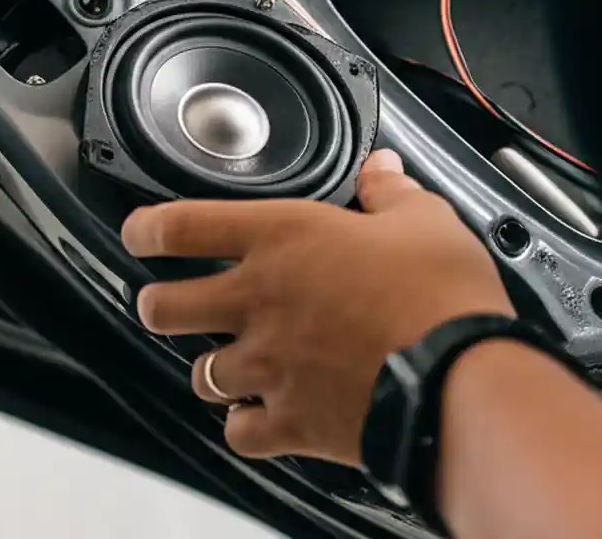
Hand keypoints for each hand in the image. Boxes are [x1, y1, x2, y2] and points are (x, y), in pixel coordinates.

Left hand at [121, 150, 513, 465]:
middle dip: (159, 305)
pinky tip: (264, 415)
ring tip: (234, 364)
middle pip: (163, 307)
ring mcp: (267, 366)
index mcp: (282, 238)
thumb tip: (382, 169)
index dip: (145, 229)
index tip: (139, 233)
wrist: (462, 383)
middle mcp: (259, 301)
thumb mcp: (425, 223)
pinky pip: (239, 432)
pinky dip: (246, 426)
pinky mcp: (288, 422)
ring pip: (199, 373)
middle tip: (171, 304)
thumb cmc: (443, 299)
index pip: (180, 226)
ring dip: (212, 369)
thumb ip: (390, 193)